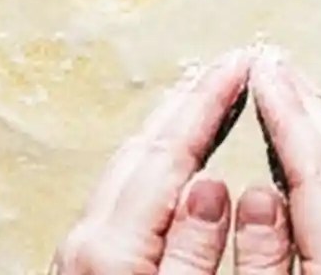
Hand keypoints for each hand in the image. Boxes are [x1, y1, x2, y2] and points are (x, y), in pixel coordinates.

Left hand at [53, 50, 249, 274]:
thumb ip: (192, 251)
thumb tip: (212, 186)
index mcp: (111, 247)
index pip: (170, 151)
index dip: (209, 101)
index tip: (240, 64)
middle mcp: (89, 240)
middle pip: (146, 147)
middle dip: (191, 102)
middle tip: (228, 68)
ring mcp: (81, 251)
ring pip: (132, 166)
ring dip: (171, 127)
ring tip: (203, 100)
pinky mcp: (84, 265)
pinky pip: (125, 189)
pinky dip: (155, 160)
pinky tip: (169, 163)